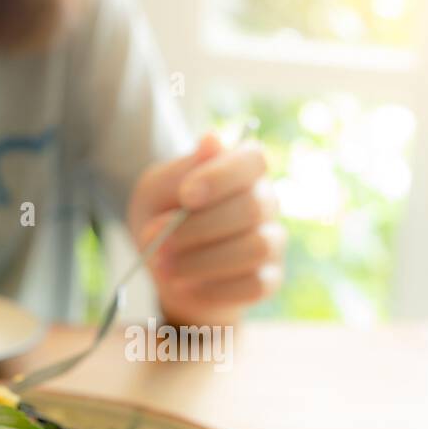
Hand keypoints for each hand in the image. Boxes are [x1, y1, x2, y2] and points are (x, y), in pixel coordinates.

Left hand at [127, 131, 283, 324]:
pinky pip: (254, 285)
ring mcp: (270, 242)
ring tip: (164, 267)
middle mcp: (264, 202)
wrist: (165, 268)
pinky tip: (184, 286)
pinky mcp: (268, 279)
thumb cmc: (164, 219)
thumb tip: (212, 140)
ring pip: (255, 247)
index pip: (253, 159)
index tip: (186, 196)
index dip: (222, 176)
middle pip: (252, 207)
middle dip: (199, 227)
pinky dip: (213, 288)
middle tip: (158, 242)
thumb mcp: (156, 191)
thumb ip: (181, 171)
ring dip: (204, 260)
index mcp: (242, 170)